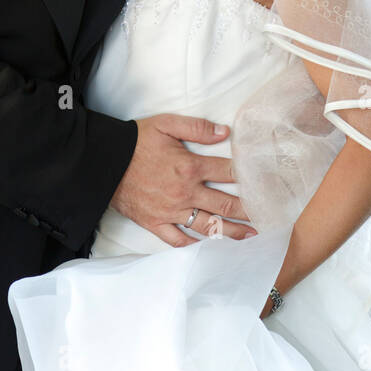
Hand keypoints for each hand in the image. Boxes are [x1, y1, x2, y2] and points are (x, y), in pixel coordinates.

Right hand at [110, 113, 256, 247]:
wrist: (103, 162)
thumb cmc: (136, 141)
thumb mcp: (166, 124)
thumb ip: (197, 128)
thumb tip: (224, 132)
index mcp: (190, 167)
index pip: (228, 172)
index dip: (249, 177)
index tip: (265, 183)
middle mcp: (185, 192)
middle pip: (225, 204)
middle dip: (248, 211)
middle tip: (266, 216)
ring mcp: (171, 211)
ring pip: (208, 225)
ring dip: (231, 231)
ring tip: (249, 236)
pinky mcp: (155, 222)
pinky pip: (178, 239)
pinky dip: (193, 244)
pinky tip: (207, 246)